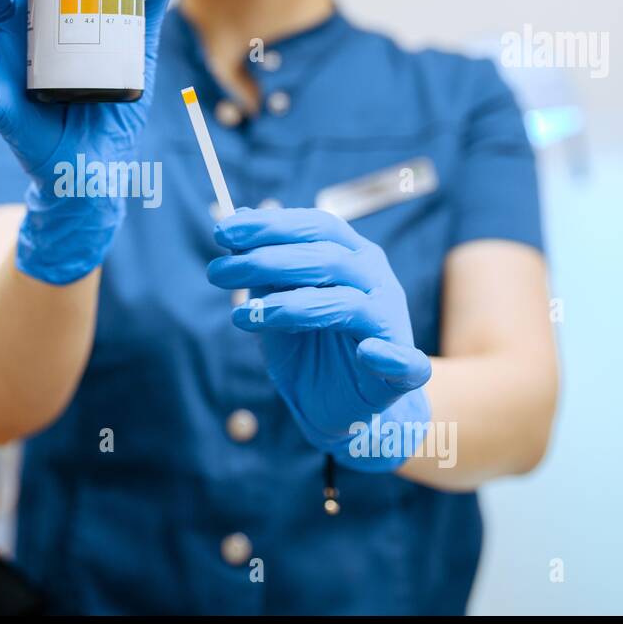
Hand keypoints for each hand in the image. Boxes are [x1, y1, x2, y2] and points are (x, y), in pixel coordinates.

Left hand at [207, 208, 431, 468]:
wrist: (338, 407)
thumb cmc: (308, 347)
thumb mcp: (274, 304)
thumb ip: (261, 268)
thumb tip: (233, 216)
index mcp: (350, 256)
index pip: (315, 227)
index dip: (271, 226)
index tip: (222, 232)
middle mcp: (375, 280)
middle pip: (327, 258)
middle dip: (267, 261)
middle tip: (217, 274)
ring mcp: (390, 322)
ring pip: (348, 303)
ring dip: (292, 307)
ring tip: (244, 316)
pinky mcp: (403, 371)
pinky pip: (405, 361)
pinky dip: (387, 356)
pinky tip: (366, 353)